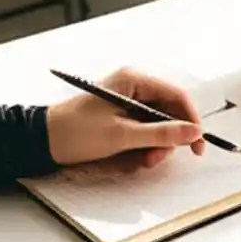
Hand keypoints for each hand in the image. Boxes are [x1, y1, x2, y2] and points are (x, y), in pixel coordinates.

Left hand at [46, 68, 204, 166]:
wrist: (44, 141)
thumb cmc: (75, 132)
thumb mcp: (122, 135)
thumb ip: (161, 134)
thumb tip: (192, 132)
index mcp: (134, 81)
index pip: (177, 96)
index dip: (191, 120)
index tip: (196, 143)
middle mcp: (133, 88)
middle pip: (170, 112)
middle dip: (169, 138)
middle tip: (158, 158)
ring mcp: (128, 103)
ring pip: (159, 125)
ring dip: (155, 146)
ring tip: (142, 161)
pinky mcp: (122, 118)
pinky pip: (145, 132)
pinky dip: (144, 147)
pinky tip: (133, 157)